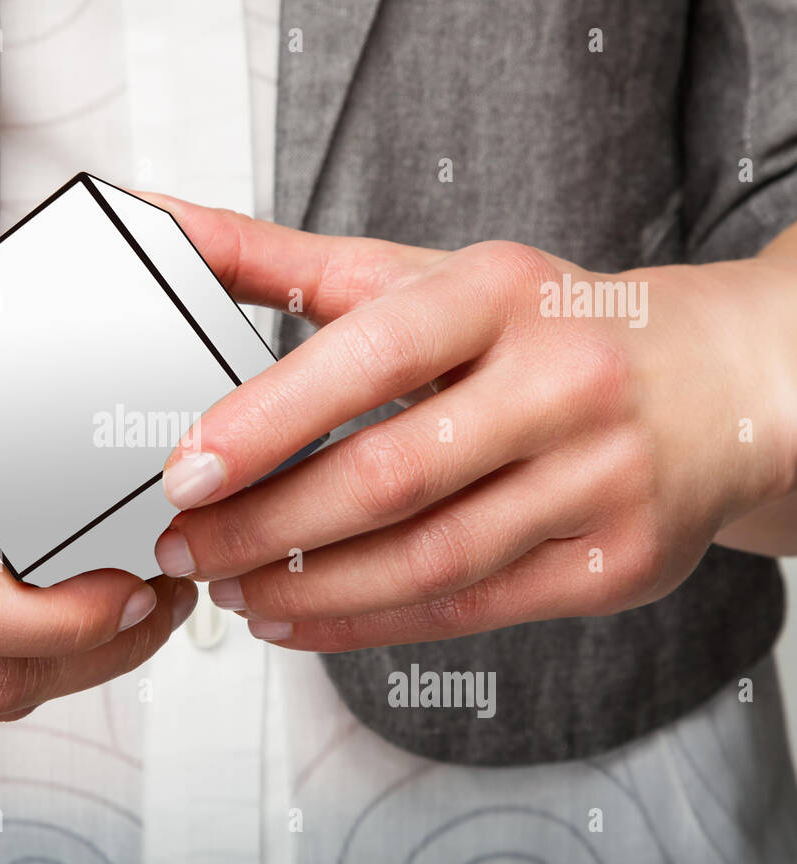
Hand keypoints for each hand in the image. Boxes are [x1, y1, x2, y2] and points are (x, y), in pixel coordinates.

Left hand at [146, 197, 796, 649]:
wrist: (712, 385)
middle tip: (186, 546)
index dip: (269, 421)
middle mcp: (561, 383)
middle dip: (268, 527)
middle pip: (392, 476)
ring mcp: (598, 480)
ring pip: (428, 559)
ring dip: (308, 588)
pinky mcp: (613, 563)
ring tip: (231, 587)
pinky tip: (299, 617)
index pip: (372, 357)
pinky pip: (468, 608)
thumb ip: (286, 263)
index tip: (187, 471)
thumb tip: (165, 227)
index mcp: (502, 296)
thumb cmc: (542, 330)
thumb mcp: (426, 278)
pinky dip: (367, 623)